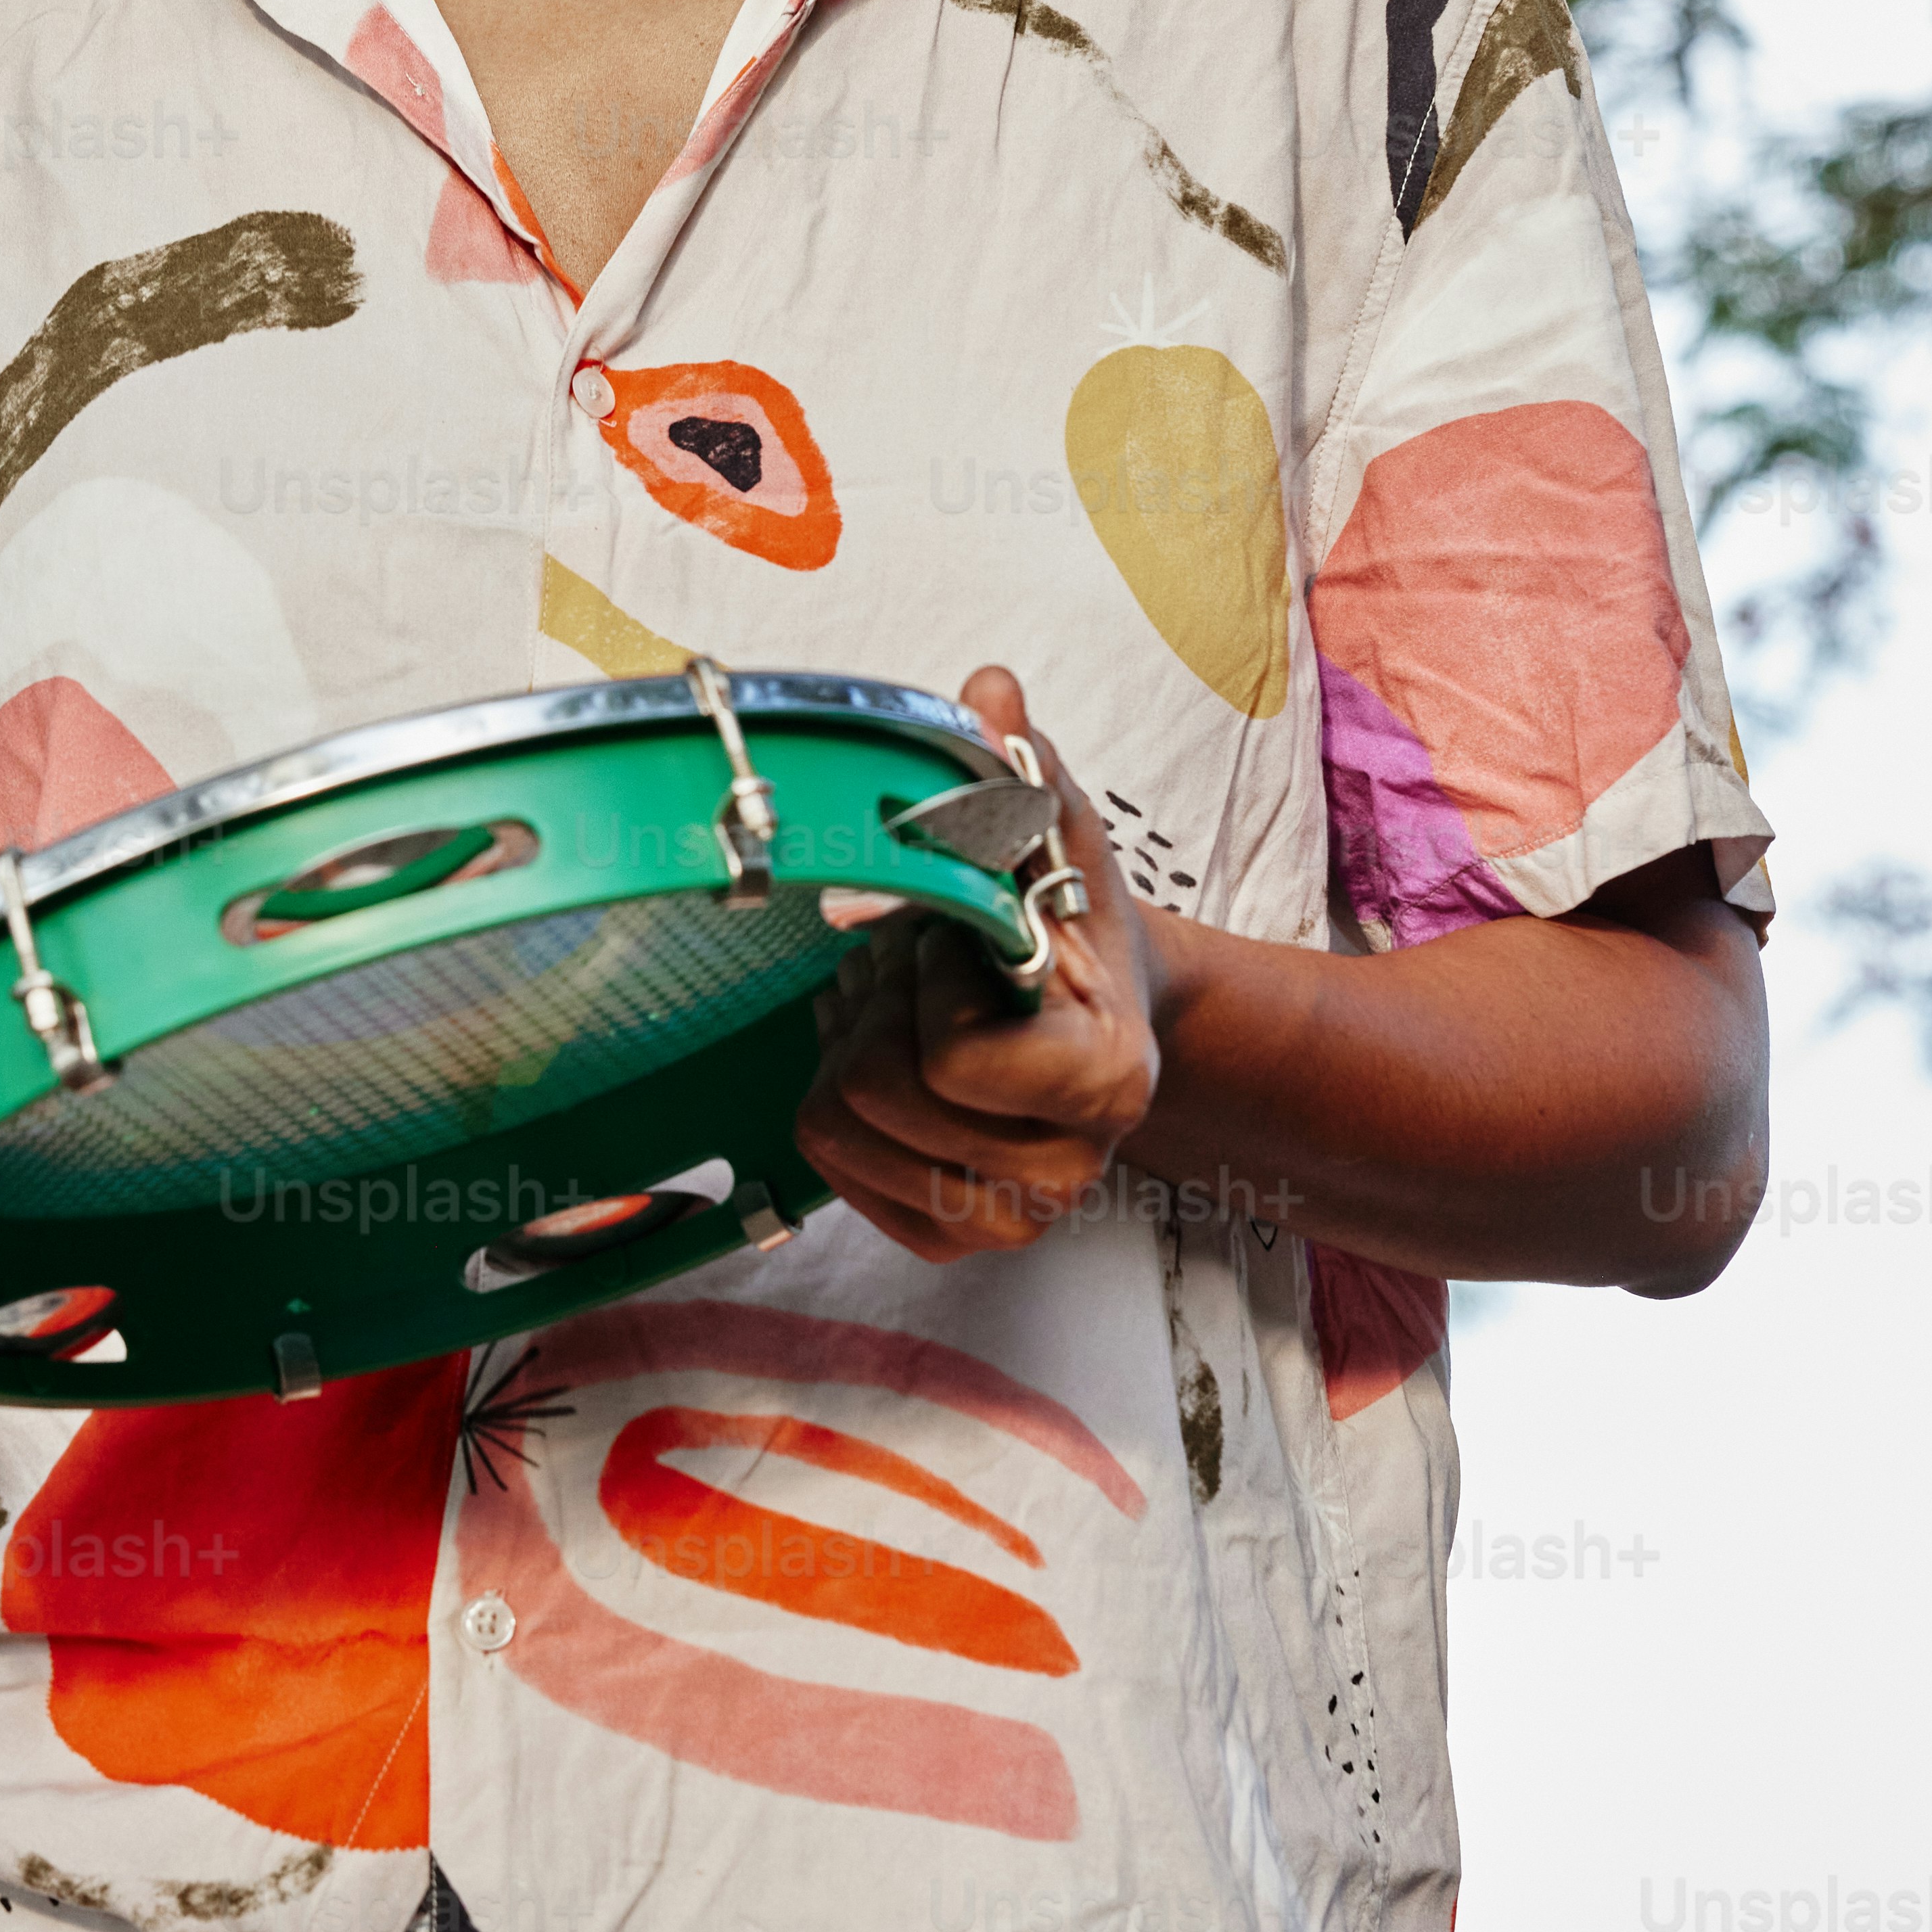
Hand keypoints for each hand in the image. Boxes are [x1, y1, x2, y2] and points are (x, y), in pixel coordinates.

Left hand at [795, 666, 1163, 1262]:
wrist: (1100, 1012)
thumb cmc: (1069, 922)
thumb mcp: (1056, 838)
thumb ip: (1022, 772)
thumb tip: (990, 692)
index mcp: (1108, 1079)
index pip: (951, 1061)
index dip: (930, 983)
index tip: (964, 940)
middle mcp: (1067, 1171)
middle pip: (878, 1093)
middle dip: (879, 1003)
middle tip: (914, 961)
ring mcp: (1008, 1220)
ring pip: (837, 1127)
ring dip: (850, 1042)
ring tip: (898, 1001)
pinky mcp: (950, 1238)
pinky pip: (823, 1166)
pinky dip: (836, 1093)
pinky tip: (887, 1053)